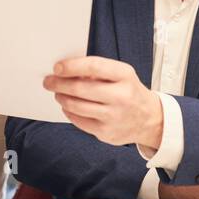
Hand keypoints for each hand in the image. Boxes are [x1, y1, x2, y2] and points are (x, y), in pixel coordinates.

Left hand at [43, 56, 162, 146]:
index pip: (94, 66)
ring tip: (57, 93)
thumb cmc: (129, 91)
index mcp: (125, 76)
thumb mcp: (121, 75)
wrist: (149, 119)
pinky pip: (79, 121)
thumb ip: (97, 71)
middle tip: (49, 81)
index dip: (72, 66)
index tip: (57, 67)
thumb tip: (66, 70)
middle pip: (81, 88)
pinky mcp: (106, 133)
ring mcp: (114, 116)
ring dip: (62, 98)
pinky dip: (69, 112)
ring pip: (77, 106)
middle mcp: (121, 96)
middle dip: (59, 84)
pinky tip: (67, 106)